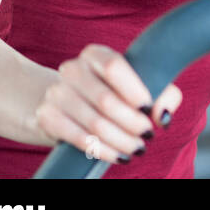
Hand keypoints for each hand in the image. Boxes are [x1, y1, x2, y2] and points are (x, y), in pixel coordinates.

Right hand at [35, 44, 180, 164]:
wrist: (68, 104)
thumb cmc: (115, 92)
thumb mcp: (140, 85)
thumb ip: (163, 94)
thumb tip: (162, 116)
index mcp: (95, 54)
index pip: (113, 67)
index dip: (134, 91)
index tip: (149, 109)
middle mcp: (72, 69)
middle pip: (106, 101)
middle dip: (132, 123)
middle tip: (147, 135)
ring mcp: (56, 93)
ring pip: (95, 123)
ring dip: (121, 140)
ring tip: (138, 148)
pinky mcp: (47, 117)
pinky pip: (79, 138)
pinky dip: (103, 150)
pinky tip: (119, 155)